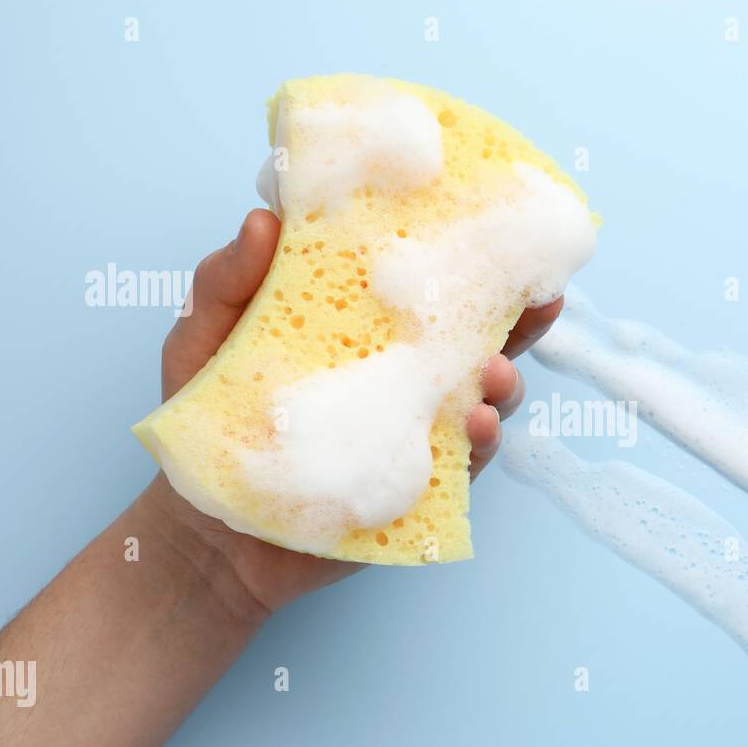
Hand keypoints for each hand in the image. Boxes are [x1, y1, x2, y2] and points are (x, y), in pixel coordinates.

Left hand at [149, 209, 563, 615]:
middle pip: (476, 335)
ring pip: (483, 396)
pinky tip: (476, 424)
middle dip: (520, 316)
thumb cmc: (206, 417)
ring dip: (504, 380)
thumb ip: (228, 281)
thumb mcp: (204, 336)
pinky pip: (466, 462)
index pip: (423, 282)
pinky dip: (482, 442)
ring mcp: (416, 426)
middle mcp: (402, 370)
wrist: (208, 525)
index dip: (464, 252)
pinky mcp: (420, 482)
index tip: (497, 221)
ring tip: (494, 373)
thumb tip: (265, 220)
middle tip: (543, 296)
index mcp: (362, 324)